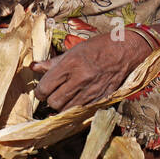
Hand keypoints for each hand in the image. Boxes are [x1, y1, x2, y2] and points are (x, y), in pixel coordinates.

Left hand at [31, 30, 152, 110]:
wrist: (126, 50)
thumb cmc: (98, 47)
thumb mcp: (73, 51)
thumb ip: (52, 63)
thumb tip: (33, 66)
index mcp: (71, 64)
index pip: (45, 87)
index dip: (40, 92)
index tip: (42, 90)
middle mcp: (80, 79)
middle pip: (54, 102)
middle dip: (50, 99)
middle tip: (53, 94)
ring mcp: (92, 91)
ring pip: (66, 110)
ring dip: (62, 106)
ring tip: (64, 97)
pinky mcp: (102, 98)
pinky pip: (81, 111)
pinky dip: (76, 109)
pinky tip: (76, 101)